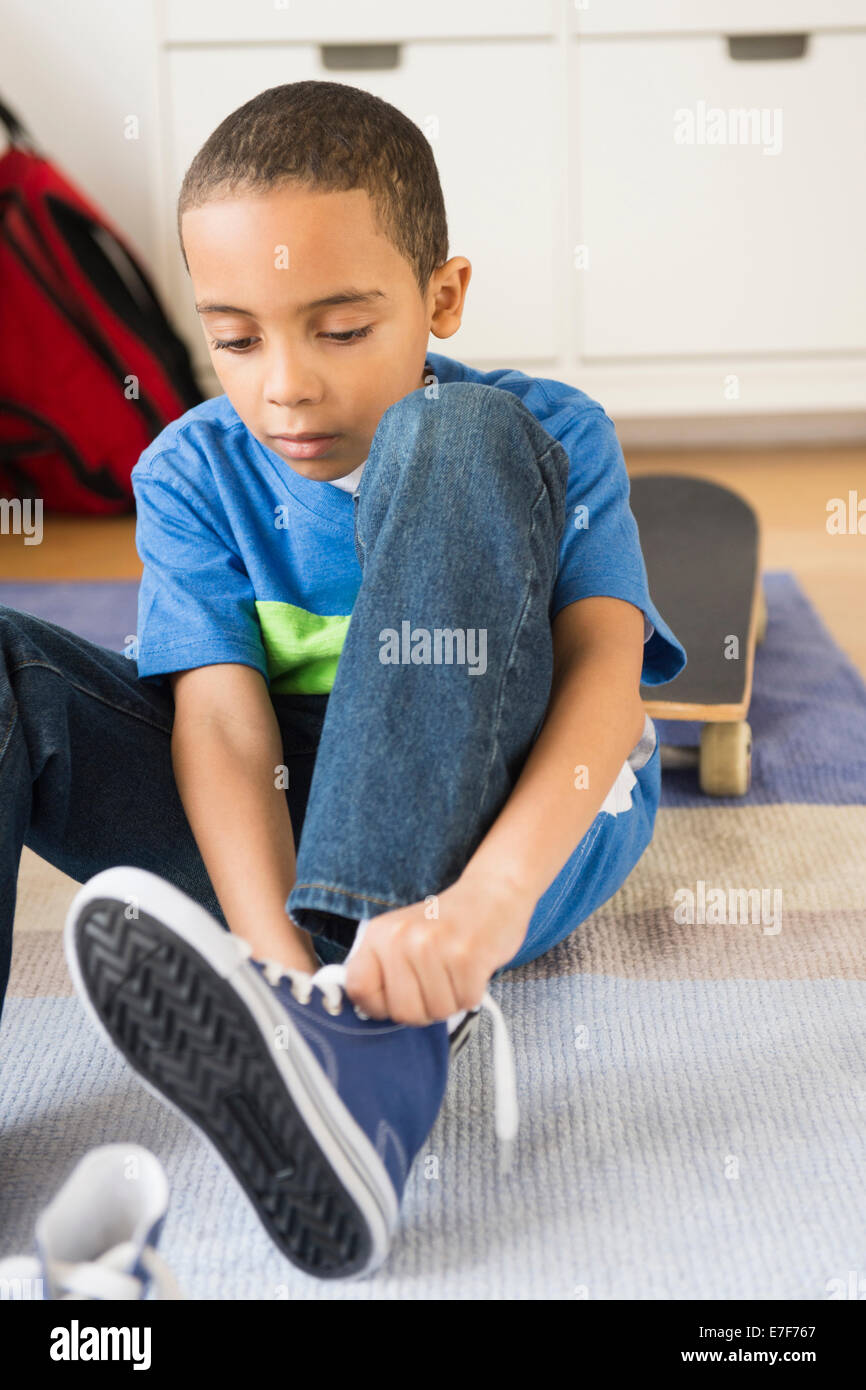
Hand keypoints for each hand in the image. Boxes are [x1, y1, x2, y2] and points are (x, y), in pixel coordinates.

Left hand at [343, 875, 534, 1025]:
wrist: (491, 894)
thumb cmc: (446, 924)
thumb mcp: (401, 936)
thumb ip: (382, 969)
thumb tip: (366, 1010)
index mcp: (379, 934)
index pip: (358, 989)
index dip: (377, 1006)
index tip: (395, 1000)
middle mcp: (402, 938)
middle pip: (403, 1012)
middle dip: (423, 1010)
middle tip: (435, 987)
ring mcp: (433, 946)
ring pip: (437, 1011)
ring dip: (451, 1001)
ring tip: (454, 973)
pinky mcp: (467, 956)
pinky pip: (465, 1001)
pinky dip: (471, 994)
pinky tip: (471, 971)